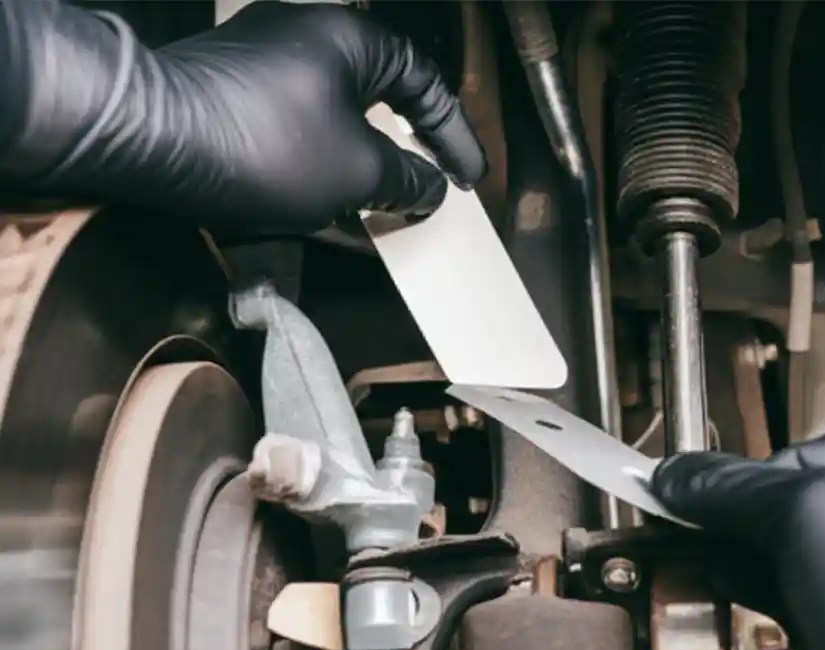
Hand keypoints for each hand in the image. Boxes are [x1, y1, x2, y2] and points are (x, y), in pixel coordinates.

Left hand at [1, 1, 483, 233]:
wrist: (145, 138)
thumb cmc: (255, 138)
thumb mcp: (357, 173)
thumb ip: (406, 181)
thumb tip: (428, 189)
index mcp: (350, 40)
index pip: (425, 85)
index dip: (454, 136)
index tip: (467, 176)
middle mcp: (305, 42)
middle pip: (376, 106)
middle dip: (403, 161)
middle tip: (424, 198)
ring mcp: (260, 70)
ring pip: (331, 128)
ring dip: (357, 177)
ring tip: (376, 222)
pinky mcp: (228, 102)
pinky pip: (291, 141)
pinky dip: (315, 178)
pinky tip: (326, 223)